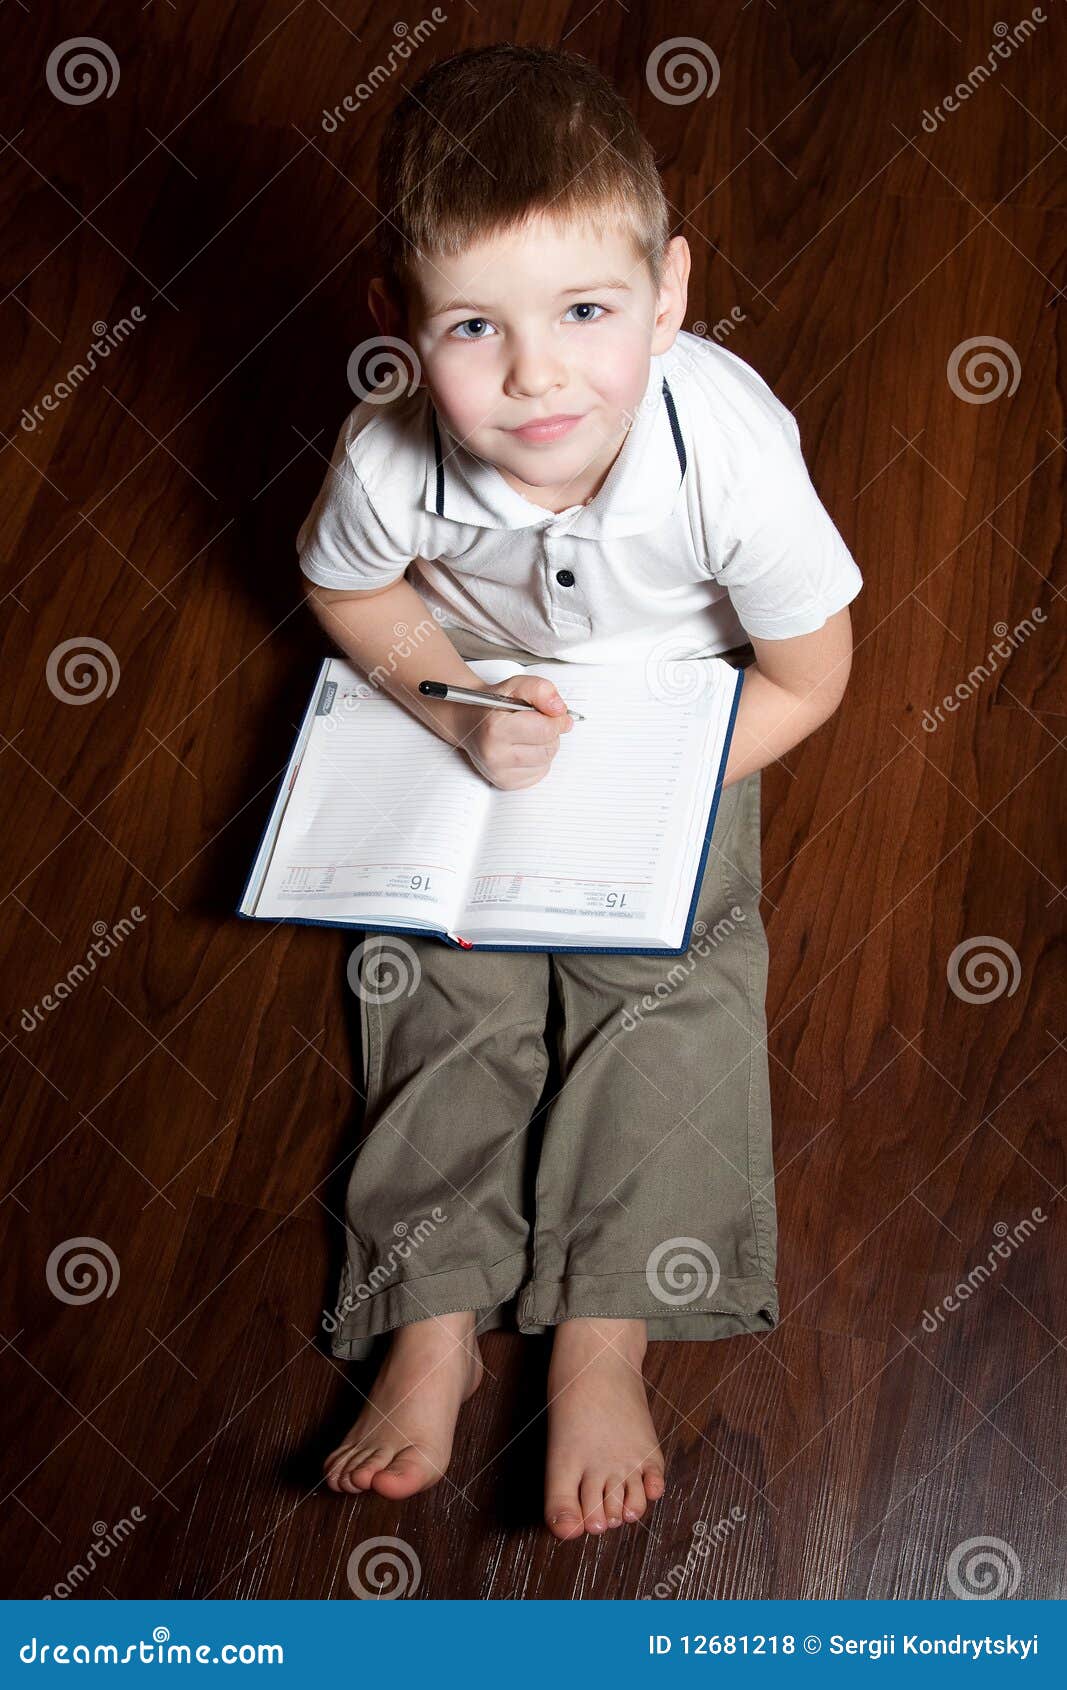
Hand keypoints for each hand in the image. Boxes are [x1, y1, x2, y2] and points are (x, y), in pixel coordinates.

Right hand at [462, 675, 573, 789]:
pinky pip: (539, 773)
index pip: (545, 730)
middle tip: (537, 722)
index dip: (556, 719)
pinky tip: (524, 748)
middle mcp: (494, 754)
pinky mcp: (506, 783)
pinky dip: (538, 760)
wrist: (469, 721)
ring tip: (529, 734)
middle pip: (549, 748)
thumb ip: (540, 690)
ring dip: (545, 746)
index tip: (554, 713)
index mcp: (495, 729)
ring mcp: (499, 772)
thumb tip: (559, 709)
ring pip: (546, 761)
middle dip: (550, 732)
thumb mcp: (515, 685)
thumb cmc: (492, 705)